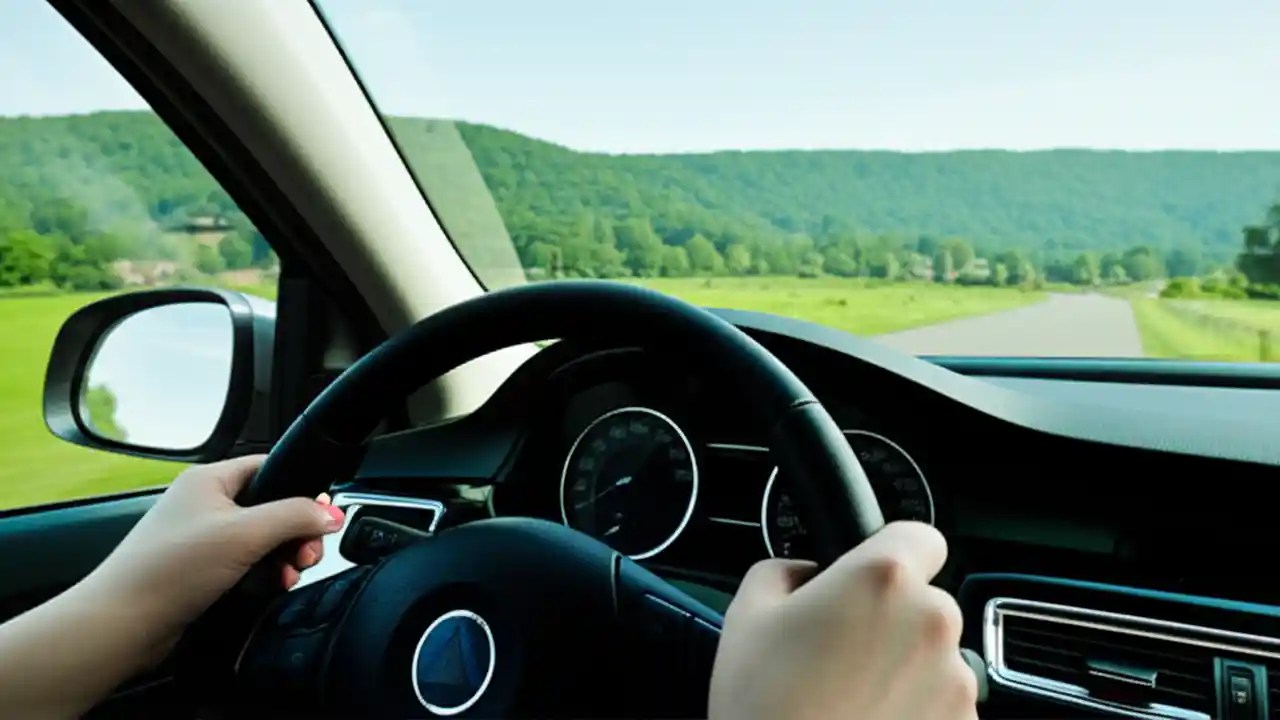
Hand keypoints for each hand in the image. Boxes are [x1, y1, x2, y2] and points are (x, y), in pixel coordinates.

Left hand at [81, 455, 344, 656]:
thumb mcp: (244, 534)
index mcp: (210, 480)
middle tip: (307, 554)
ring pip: (262, 540)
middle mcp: (204, 504)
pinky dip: (263, 576)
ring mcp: (202, 538)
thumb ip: (295, 516)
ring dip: (282, 558)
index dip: (301, 489)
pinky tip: (269, 588)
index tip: (321, 516)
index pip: (270, 466)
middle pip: (272, 507)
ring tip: (287, 576)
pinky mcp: (201, 570)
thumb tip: (330, 512)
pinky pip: (246, 565)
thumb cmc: (168, 570)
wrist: (122, 624)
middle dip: (296, 533)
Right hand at [708, 521, 976, 719]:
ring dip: (903, 667)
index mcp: (882, 578)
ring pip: (934, 655)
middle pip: (924, 601)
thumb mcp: (747, 613)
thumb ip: (784, 571)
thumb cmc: (764, 707)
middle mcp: (932, 621)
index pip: (920, 536)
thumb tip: (804, 574)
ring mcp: (955, 681)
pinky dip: (915, 709)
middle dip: (890, 619)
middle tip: (840, 651)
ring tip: (850, 696)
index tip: (868, 577)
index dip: (892, 552)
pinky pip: (942, 703)